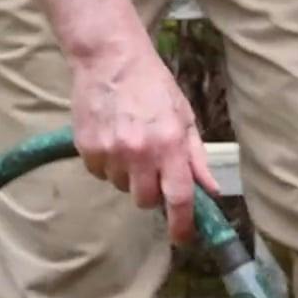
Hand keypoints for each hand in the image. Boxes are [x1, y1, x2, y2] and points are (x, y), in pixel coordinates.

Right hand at [69, 32, 215, 241]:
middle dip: (151, 192)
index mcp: (170, 144)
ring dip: (127, 175)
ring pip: (121, 186)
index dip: (182, 225)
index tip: (182, 239)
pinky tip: (111, 138)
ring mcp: (110, 151)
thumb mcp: (184, 118)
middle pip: (145, 200)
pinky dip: (106, 164)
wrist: (109, 59)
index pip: (178, 197)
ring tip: (129, 143)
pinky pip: (99, 173)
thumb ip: (196, 158)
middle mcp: (140, 152)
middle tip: (151, 167)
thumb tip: (211, 190)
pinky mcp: (87, 147)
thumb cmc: (153, 85)